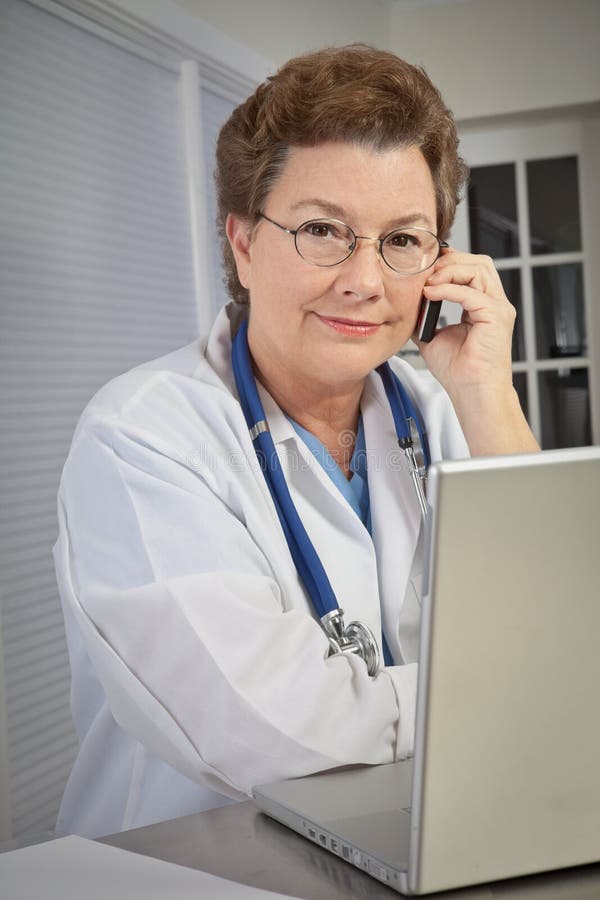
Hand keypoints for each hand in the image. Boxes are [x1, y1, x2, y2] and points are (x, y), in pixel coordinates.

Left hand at [414, 248, 514, 398]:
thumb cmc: (457, 371)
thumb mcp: (432, 336)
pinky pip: (471, 293)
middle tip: (426, 272)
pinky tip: (430, 294)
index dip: (450, 263)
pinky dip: (448, 289)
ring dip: (449, 271)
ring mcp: (498, 308)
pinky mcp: (496, 316)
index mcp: (483, 305)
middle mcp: (494, 303)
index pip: (472, 269)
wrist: (471, 392)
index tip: (425, 267)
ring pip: (478, 270)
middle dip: (450, 261)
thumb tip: (407, 302)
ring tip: (428, 284)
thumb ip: (424, 316)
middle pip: (479, 262)